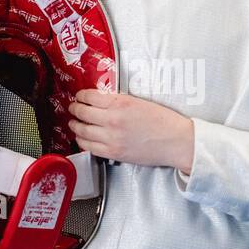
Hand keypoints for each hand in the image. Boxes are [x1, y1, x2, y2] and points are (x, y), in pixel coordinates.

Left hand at [67, 89, 194, 171]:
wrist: (175, 141)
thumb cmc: (163, 121)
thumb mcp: (139, 101)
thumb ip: (118, 100)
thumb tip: (101, 100)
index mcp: (120, 103)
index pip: (89, 96)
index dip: (81, 96)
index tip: (79, 96)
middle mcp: (112, 120)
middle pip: (82, 113)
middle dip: (74, 109)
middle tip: (73, 108)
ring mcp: (111, 138)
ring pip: (82, 131)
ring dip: (75, 125)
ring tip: (74, 123)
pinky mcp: (113, 152)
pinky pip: (89, 146)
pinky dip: (82, 141)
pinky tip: (82, 137)